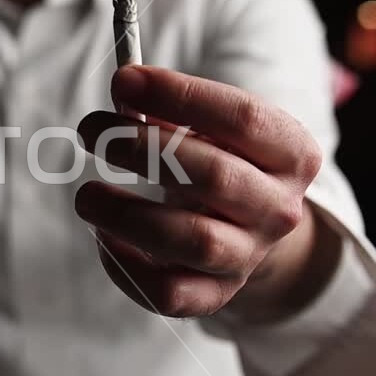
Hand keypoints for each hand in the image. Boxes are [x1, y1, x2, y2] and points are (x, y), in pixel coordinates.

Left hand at [75, 65, 338, 321]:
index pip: (243, 118)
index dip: (179, 95)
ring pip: (192, 241)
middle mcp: (279, 209)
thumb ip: (169, 107)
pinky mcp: (215, 295)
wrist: (245, 229)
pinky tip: (103, 236)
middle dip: (142, 148)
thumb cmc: (217, 158)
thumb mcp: (210, 126)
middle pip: (214, 176)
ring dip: (127, 214)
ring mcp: (248, 257)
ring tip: (85, 196)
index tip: (123, 80)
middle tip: (91, 131)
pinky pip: (169, 294)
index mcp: (291, 153)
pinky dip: (126, 266)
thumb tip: (124, 90)